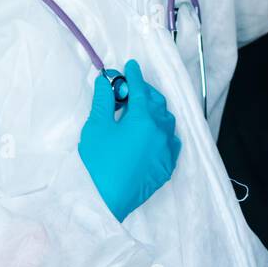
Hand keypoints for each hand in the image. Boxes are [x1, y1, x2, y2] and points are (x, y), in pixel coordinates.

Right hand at [78, 59, 181, 221]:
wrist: (104, 201)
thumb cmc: (98, 163)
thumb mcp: (96, 127)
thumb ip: (103, 101)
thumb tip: (106, 82)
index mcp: (144, 118)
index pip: (140, 89)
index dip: (134, 75)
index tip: (131, 65)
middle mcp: (161, 131)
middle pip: (157, 103)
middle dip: (145, 92)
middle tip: (129, 91)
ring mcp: (167, 150)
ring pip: (167, 122)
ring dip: (156, 111)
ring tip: (140, 112)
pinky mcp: (167, 166)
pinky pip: (171, 142)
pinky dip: (164, 132)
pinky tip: (154, 134)